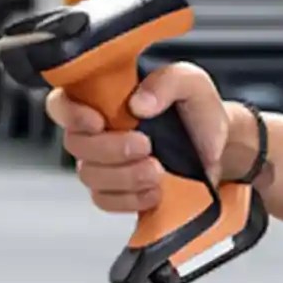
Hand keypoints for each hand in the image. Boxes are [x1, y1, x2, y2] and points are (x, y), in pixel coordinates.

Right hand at [44, 61, 229, 213]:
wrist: (220, 148)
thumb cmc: (199, 112)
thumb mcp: (191, 84)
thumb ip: (168, 81)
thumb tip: (139, 102)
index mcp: (107, 98)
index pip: (62, 102)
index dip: (70, 114)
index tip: (98, 122)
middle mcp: (99, 131)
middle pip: (76, 144)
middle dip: (110, 149)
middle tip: (146, 146)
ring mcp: (105, 163)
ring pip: (90, 175)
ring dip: (124, 176)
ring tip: (157, 170)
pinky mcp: (116, 190)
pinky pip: (105, 200)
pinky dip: (130, 198)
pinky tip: (155, 190)